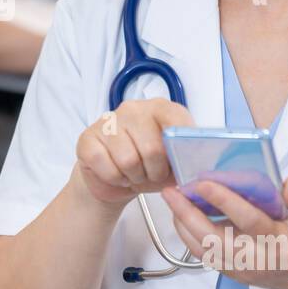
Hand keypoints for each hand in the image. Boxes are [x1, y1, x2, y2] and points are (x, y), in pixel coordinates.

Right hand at [75, 98, 194, 206]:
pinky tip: (117, 175)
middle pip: (152, 149)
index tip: (176, 165)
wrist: (115, 180)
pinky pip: (106, 166)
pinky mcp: (88, 138)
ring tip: (134, 174)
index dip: (178, 152)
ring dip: (134, 177)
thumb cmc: (148, 168)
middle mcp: (134, 109)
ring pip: (128, 160)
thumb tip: (199, 165)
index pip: (177, 123)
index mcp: (161, 108)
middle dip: (155, 172)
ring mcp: (108, 121)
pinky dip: (115, 179)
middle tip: (151, 175)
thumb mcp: (173, 164)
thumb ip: (187, 159)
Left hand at [161, 175, 287, 288]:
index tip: (204, 181)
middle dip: (189, 214)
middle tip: (171, 190)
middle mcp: (260, 262)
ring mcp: (246, 271)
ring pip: (206, 251)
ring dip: (184, 226)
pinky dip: (191, 238)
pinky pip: (208, 257)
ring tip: (172, 200)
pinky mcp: (238, 275)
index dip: (225, 200)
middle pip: (216, 239)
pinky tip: (183, 217)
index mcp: (283, 245)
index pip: (249, 221)